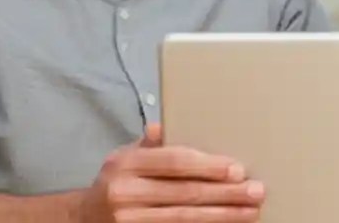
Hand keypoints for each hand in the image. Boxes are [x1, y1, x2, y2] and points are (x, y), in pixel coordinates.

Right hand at [79, 123, 264, 221]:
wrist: (83, 218)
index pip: (174, 163)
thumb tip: (165, 124)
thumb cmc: (115, 181)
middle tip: (255, 191)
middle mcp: (125, 193)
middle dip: (225, 193)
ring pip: (184, 218)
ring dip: (222, 215)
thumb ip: (149, 143)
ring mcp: (129, 221)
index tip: (237, 169)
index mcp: (126, 163)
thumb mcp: (124, 155)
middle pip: (185, 193)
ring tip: (249, 211)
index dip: (208, 166)